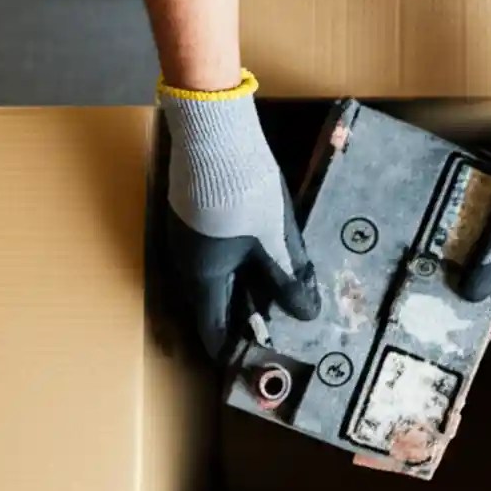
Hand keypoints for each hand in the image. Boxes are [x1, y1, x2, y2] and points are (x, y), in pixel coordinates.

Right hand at [159, 72, 319, 359]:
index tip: (254, 360)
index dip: (232, 349)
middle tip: (272, 329)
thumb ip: (289, 281)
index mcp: (203, 278)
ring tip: (272, 296)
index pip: (213, 331)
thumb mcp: (276, 242)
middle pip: (212, 306)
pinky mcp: (189, 214)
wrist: (213, 131)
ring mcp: (183, 237)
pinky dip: (233, 265)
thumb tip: (307, 316)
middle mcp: (185, 263)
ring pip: (212, 278)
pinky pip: (211, 254)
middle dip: (241, 320)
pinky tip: (257, 256)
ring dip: (239, 291)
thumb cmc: (245, 193)